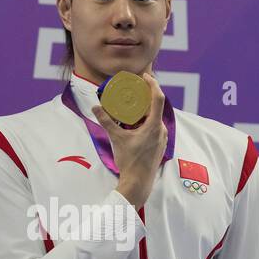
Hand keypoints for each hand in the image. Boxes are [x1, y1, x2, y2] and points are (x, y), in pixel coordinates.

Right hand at [95, 71, 166, 210]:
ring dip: (144, 110)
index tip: (145, 76)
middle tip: (134, 89)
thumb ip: (107, 121)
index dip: (152, 84)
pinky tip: (135, 124)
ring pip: (155, 118)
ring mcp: (162, 138)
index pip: (158, 98)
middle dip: (145, 97)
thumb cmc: (130, 161)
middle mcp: (162, 130)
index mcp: (154, 126)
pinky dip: (146, 121)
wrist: (138, 182)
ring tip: (132, 106)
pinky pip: (154, 127)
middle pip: (156, 107)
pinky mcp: (159, 144)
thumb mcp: (117, 138)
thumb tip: (96, 107)